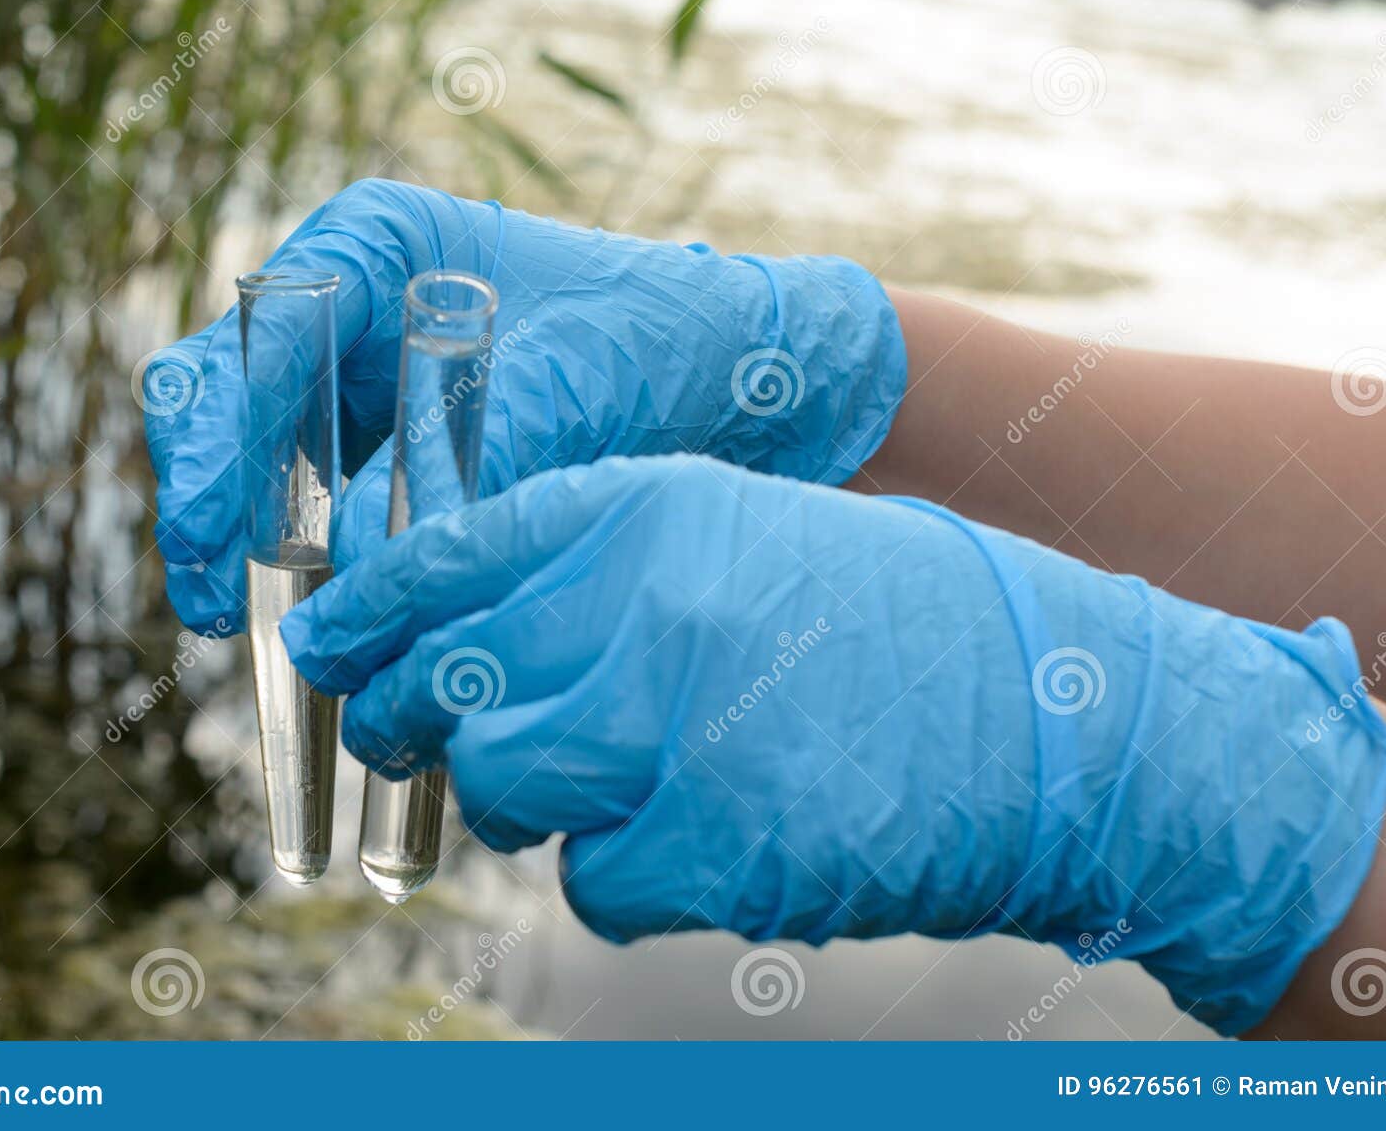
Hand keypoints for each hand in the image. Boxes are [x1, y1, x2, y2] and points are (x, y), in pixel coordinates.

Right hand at [144, 179, 905, 632]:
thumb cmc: (665, 340)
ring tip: (249, 634)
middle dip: (212, 502)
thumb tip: (359, 561)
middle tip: (213, 608)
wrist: (748, 378)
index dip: (215, 442)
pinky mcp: (402, 446)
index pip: (257, 340)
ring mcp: (374, 381)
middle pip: (233, 401)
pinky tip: (324, 623)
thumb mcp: (565, 388)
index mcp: (377, 245)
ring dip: (254, 547)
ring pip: (269, 462)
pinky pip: (329, 503)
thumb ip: (462, 465)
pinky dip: (315, 564)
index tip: (214, 537)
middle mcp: (356, 308)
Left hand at [282, 454, 1385, 1034]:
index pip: (452, 551)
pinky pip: (591, 879)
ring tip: (600, 775)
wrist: (1059, 716)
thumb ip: (606, 568)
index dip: (370, 602)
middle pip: (448, 679)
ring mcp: (681, 732)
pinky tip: (693, 832)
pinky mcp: (716, 852)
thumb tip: (458, 630)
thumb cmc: (895, 619)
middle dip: (402, 713)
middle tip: (400, 728)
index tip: (326, 636)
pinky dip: (619, 868)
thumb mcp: (747, 537)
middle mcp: (651, 607)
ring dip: (527, 791)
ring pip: (502, 782)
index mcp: (654, 506)